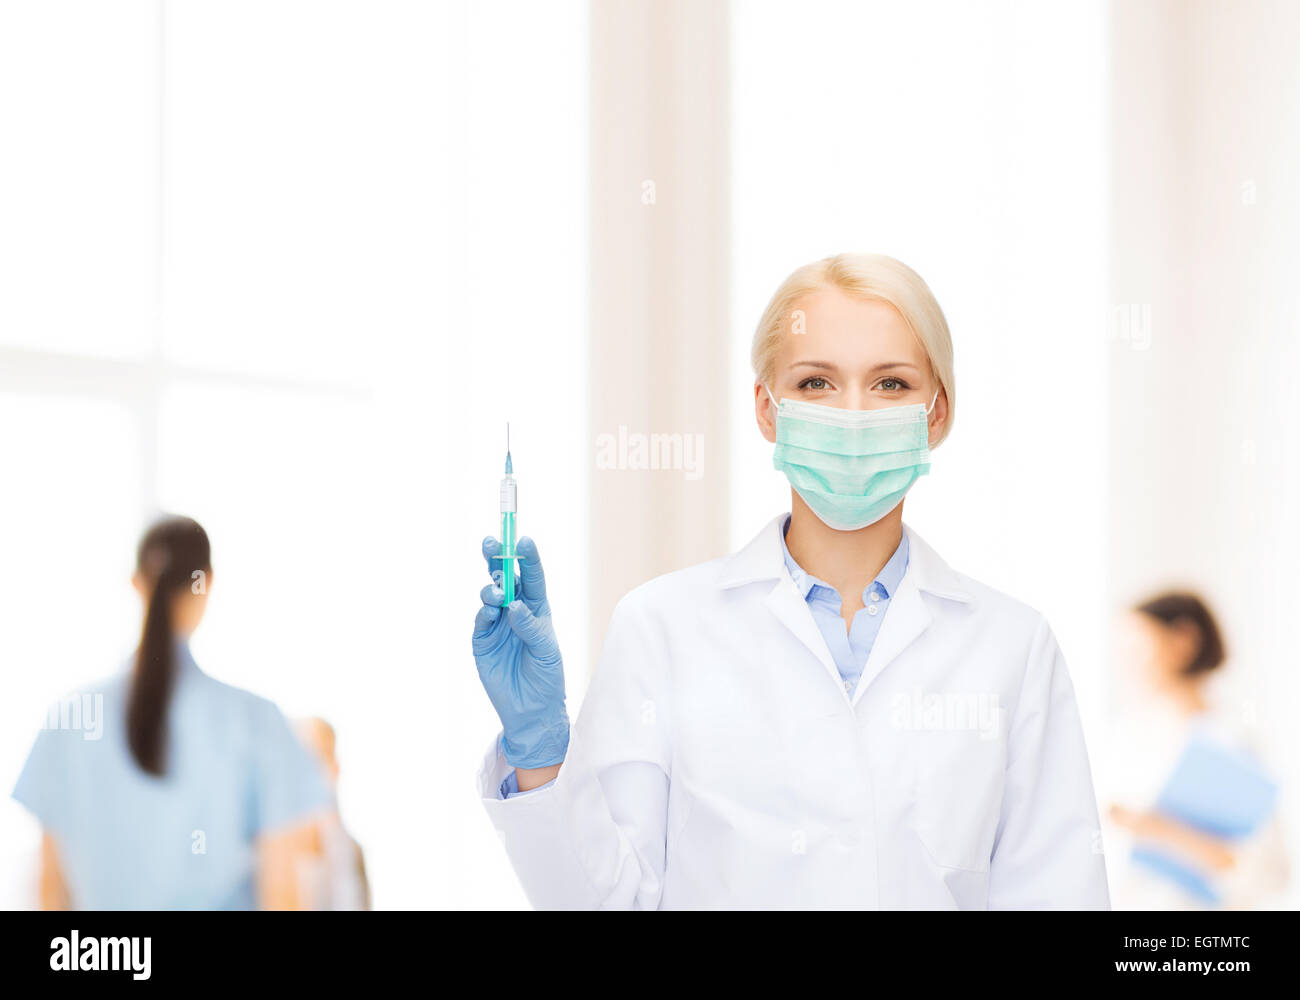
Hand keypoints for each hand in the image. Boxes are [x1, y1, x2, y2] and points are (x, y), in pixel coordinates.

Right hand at [472, 535, 569, 767]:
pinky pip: (481, 621)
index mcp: (537, 608)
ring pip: (490, 596)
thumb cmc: (547, 677)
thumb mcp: (546, 650)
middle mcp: (516, 611)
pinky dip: (484, 612)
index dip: (527, 557)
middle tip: (491, 543)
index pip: (532, 576)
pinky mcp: (482, 641)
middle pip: (505, 578)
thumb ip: (530, 627)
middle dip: (497, 558)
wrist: (532, 710)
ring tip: (495, 592)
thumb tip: (514, 605)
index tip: (523, 539)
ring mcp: (497, 625)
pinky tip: (490, 611)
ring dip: (491, 588)